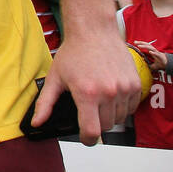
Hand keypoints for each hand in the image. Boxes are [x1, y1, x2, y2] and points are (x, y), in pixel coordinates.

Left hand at [33, 30, 143, 144]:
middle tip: (86, 111)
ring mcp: (125, 89)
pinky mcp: (136, 85)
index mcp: (87, 94)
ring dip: (108, 116)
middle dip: (95, 124)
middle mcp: (109, 93)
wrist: (94, 32)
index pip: (92, 131)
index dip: (87, 140)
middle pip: (105, 126)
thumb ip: (45, 104)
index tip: (84, 139)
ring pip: (119, 119)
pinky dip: (122, 107)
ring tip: (97, 100)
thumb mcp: (54, 78)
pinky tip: (110, 95)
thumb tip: (37, 122)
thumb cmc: (74, 53)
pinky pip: (131, 108)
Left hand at [136, 45, 166, 70]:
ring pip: (151, 48)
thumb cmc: (160, 63)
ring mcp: (157, 53)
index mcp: (152, 51)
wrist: (168, 65)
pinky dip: (153, 53)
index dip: (141, 43)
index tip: (135, 42)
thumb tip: (142, 65)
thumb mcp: (151, 64)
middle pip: (147, 45)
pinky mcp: (160, 57)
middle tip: (135, 42)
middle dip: (141, 43)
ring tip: (139, 46)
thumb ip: (147, 64)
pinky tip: (150, 52)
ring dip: (145, 46)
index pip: (146, 46)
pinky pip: (157, 54)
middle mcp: (154, 51)